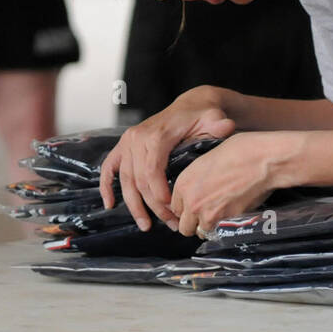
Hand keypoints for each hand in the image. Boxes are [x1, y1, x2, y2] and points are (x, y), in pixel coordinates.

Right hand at [100, 87, 237, 230]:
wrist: (190, 106)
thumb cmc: (202, 116)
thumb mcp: (212, 118)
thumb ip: (218, 125)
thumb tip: (225, 127)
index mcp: (156, 135)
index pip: (152, 170)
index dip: (159, 193)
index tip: (173, 209)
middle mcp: (137, 138)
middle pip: (139, 179)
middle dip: (153, 206)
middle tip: (170, 223)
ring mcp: (128, 142)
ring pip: (125, 180)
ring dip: (134, 205)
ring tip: (146, 226)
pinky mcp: (123, 146)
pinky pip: (109, 168)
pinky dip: (107, 186)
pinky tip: (110, 205)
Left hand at [171, 131, 301, 237]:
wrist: (262, 161)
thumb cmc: (241, 151)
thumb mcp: (209, 158)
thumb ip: (198, 177)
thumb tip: (202, 185)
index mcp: (184, 184)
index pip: (175, 208)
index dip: (186, 208)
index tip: (194, 207)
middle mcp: (193, 202)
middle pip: (184, 227)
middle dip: (193, 223)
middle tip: (204, 216)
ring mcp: (210, 214)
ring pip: (201, 232)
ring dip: (209, 227)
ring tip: (220, 217)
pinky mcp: (228, 222)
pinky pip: (220, 232)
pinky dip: (224, 228)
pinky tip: (232, 216)